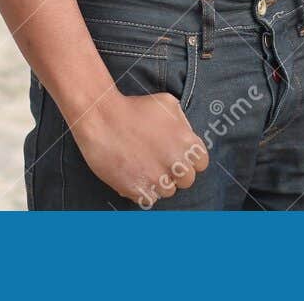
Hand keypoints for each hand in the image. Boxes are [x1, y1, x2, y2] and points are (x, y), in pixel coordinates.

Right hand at [72, 89, 208, 205]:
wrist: (102, 117)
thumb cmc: (134, 107)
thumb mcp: (168, 103)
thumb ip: (183, 123)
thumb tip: (188, 136)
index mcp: (186, 142)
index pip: (201, 163)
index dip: (190, 161)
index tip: (179, 157)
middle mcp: (175, 162)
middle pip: (187, 180)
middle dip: (176, 173)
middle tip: (160, 163)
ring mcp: (156, 178)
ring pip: (168, 192)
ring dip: (159, 183)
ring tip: (145, 168)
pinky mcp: (137, 189)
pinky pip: (148, 199)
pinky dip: (143, 191)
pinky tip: (135, 176)